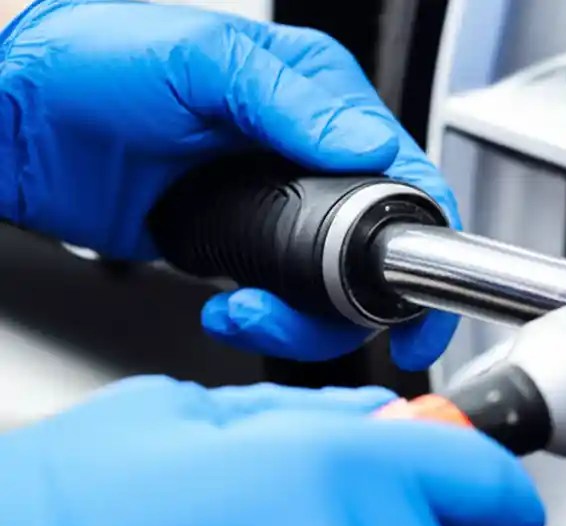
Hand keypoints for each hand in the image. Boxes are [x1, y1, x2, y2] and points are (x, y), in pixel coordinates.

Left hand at [0, 0, 458, 368]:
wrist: (16, 120)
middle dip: (349, 300)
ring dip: (298, 318)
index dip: (421, 240)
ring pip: (333, 287)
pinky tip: (226, 305)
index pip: (404, 173)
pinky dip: (265, 318)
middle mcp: (310, 151)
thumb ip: (290, 104)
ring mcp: (278, 202)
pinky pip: (284, 297)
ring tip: (244, 310)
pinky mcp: (242, 242)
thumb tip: (370, 146)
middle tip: (307, 318)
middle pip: (376, 248)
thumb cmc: (95, 64)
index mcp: (322, 96)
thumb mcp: (199, 62)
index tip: (419, 300)